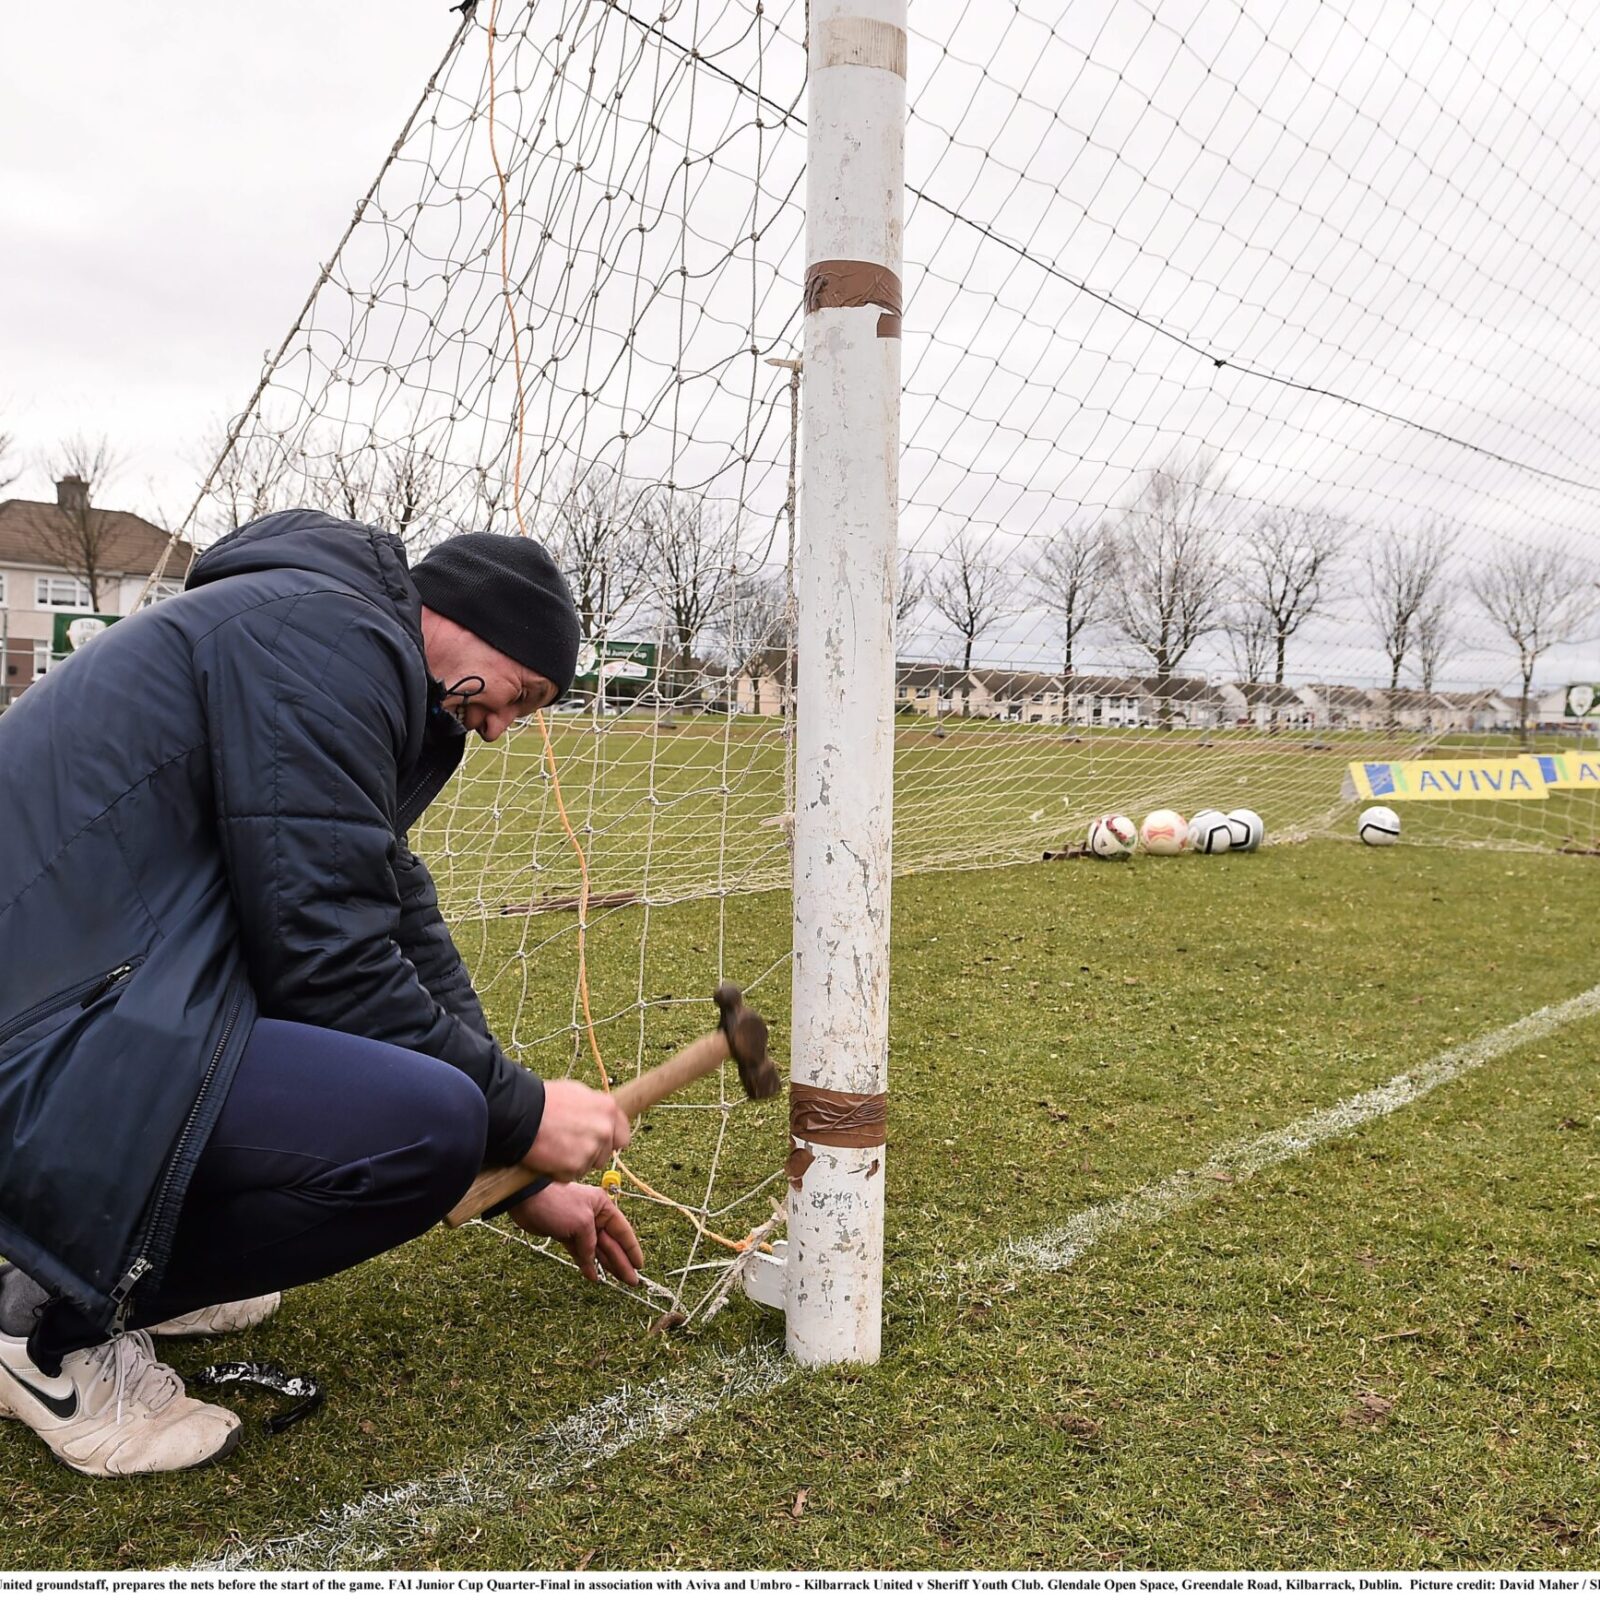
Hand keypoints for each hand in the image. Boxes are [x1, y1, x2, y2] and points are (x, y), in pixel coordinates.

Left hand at [509, 1181, 643, 1284]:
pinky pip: (581, 1253)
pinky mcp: (566, 1235)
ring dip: (606, 1265)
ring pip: (597, 1250)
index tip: (640, 1266)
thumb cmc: (558, 1203)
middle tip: (632, 1281)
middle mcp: (594, 1216)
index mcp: (603, 1207)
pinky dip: (587, 1264)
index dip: (632, 1249)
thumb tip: (593, 1263)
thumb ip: (591, 1244)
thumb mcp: (582, 1222)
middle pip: (611, 1243)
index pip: (623, 1231)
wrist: (527, 1200)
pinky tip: (594, 1276)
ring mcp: (580, 1227)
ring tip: (618, 1282)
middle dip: (621, 1262)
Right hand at [521, 1078, 630, 1181]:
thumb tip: (604, 1117)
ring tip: (556, 1147)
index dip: (609, 1141)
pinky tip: (548, 1156)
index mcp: (608, 1109)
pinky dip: (560, 1172)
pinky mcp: (576, 1167)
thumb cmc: (544, 1100)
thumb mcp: (577, 1093)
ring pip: (588, 1166)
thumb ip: (595, 1108)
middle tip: (569, 1145)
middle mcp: (605, 1130)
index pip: (623, 1136)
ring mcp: (592, 1150)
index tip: (598, 1142)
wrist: (521, 1114)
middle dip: (591, 1153)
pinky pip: (571, 1176)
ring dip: (575, 1163)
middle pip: (605, 1154)